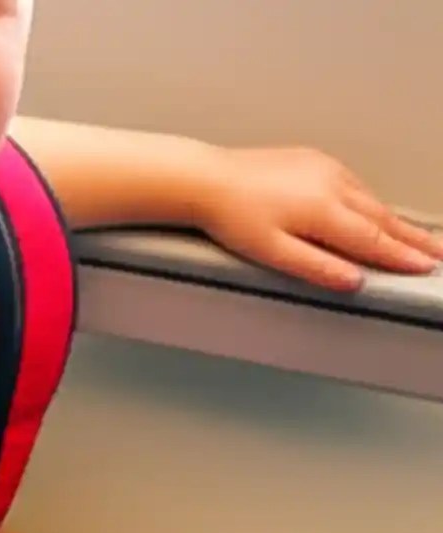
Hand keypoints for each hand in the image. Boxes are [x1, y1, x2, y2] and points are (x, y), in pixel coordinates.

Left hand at [198, 147, 442, 291]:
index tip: (428, 267)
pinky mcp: (313, 159)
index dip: (402, 256)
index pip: (373, 240)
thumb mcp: (270, 251)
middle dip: (413, 238)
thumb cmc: (230, 216)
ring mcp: (323, 168)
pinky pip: (352, 184)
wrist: (204, 178)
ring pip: (369, 199)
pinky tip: (374, 211)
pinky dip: (370, 201)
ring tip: (418, 238)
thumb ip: (316, 267)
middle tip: (439, 254)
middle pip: (381, 218)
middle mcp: (331, 184)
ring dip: (395, 220)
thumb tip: (354, 281)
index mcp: (323, 209)